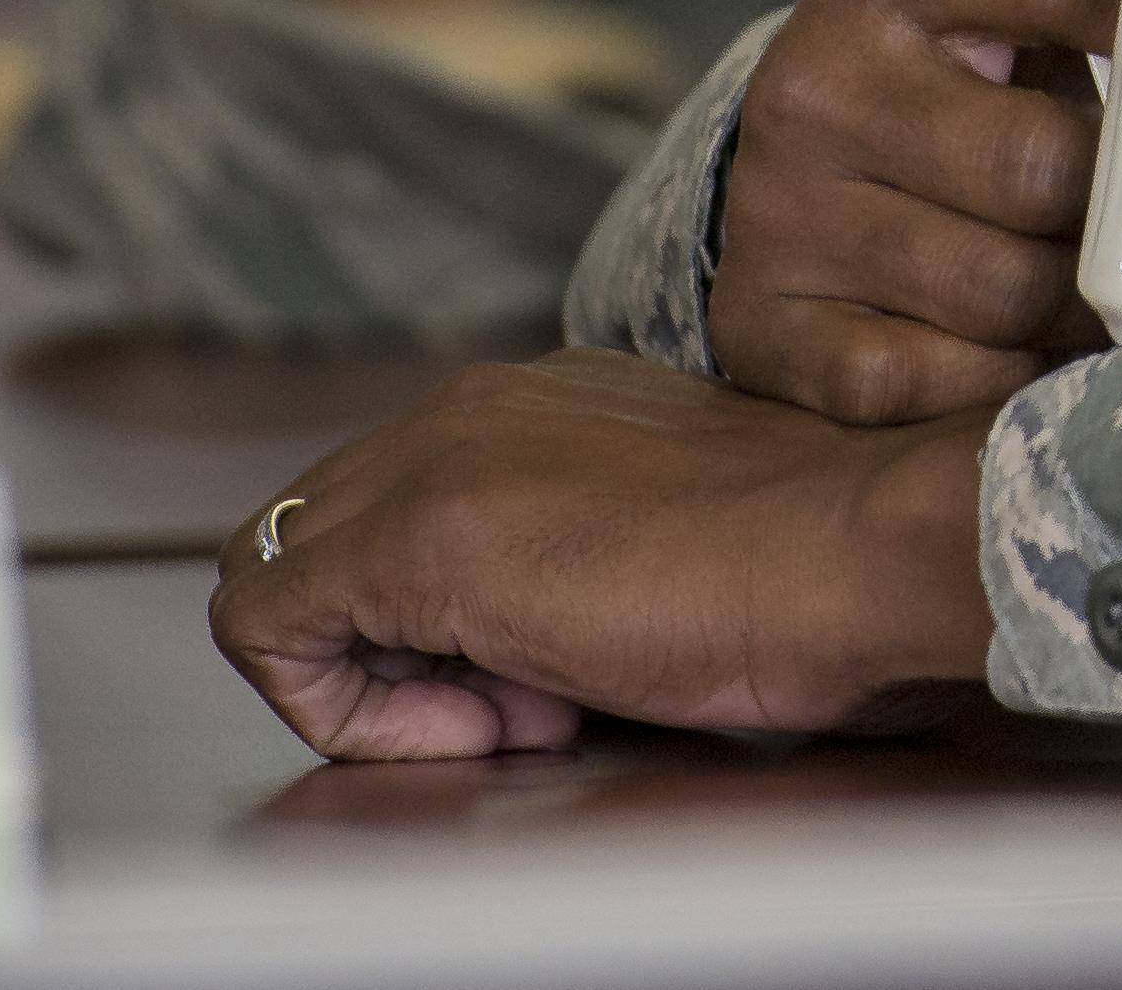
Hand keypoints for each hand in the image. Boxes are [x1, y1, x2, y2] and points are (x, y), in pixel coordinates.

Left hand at [209, 350, 992, 758]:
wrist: (857, 552)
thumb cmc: (814, 565)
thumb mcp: (676, 533)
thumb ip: (592, 547)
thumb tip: (548, 632)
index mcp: (541, 399)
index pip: (398, 510)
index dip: (444, 625)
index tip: (554, 674)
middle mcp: (470, 406)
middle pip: (321, 539)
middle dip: (395, 648)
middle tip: (526, 703)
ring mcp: (432, 459)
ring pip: (279, 576)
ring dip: (377, 677)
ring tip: (521, 710)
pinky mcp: (409, 535)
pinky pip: (264, 628)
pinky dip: (342, 709)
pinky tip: (482, 723)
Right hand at [711, 0, 1121, 424]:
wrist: (803, 149)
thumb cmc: (963, 39)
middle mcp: (816, 76)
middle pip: (1042, 163)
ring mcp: (783, 205)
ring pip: (996, 286)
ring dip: (1075, 306)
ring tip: (1115, 287)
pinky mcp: (769, 325)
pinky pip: (916, 381)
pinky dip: (991, 383)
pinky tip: (1026, 351)